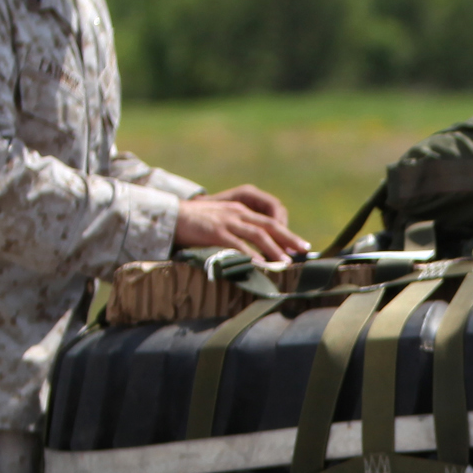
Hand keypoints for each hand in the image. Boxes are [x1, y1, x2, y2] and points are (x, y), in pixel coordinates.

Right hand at [175, 190, 307, 261]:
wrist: (169, 215)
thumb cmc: (194, 223)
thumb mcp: (220, 221)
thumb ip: (236, 230)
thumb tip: (252, 250)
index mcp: (239, 209)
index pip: (269, 220)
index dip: (286, 232)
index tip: (299, 245)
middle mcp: (237, 212)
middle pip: (269, 225)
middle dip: (288, 238)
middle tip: (303, 251)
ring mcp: (227, 221)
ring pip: (257, 233)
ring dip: (273, 248)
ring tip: (285, 262)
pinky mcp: (215, 231)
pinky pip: (236, 243)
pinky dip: (249, 254)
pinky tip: (259, 264)